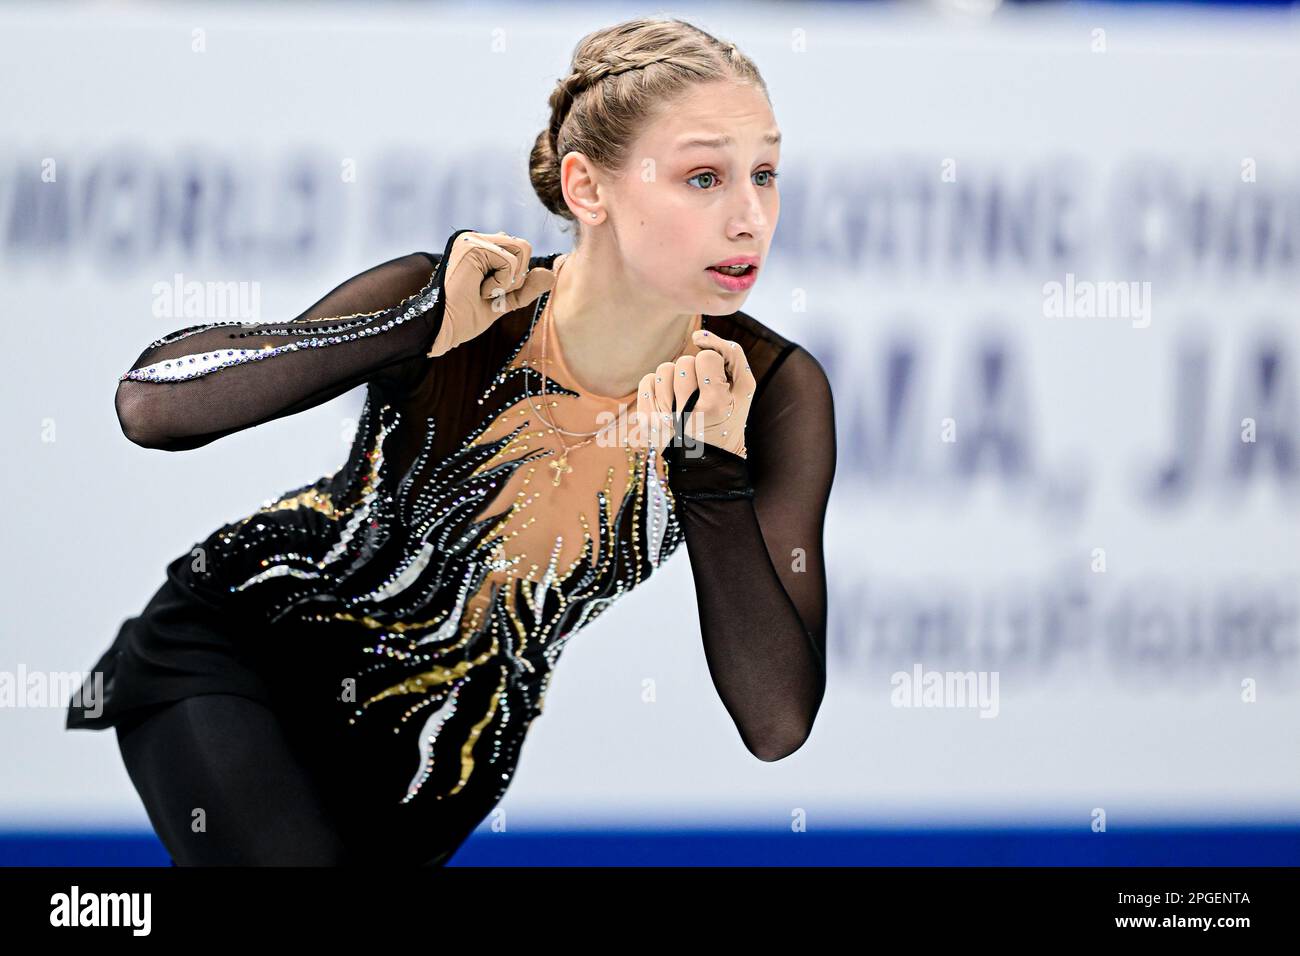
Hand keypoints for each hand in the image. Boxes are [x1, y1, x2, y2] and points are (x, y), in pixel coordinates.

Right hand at [427, 231, 556, 357]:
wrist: (445, 328)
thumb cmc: (466, 317)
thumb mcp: (506, 301)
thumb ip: (527, 288)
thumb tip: (550, 274)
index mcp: (482, 248)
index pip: (521, 251)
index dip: (516, 278)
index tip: (492, 294)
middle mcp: (476, 239)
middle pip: (524, 247)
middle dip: (516, 278)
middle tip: (490, 292)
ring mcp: (473, 239)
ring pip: (520, 251)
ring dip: (507, 281)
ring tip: (483, 291)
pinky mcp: (472, 246)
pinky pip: (509, 261)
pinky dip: (499, 282)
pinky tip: (479, 290)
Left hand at [632, 329, 755, 458]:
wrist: (710, 458)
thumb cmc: (730, 415)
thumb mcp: (744, 386)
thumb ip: (731, 353)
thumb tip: (698, 335)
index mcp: (715, 404)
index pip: (706, 356)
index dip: (712, 365)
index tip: (716, 384)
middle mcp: (687, 413)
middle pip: (684, 361)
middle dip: (694, 372)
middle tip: (701, 393)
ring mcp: (663, 418)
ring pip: (664, 369)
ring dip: (676, 378)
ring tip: (685, 396)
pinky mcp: (647, 421)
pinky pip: (646, 381)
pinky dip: (658, 386)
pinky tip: (669, 400)